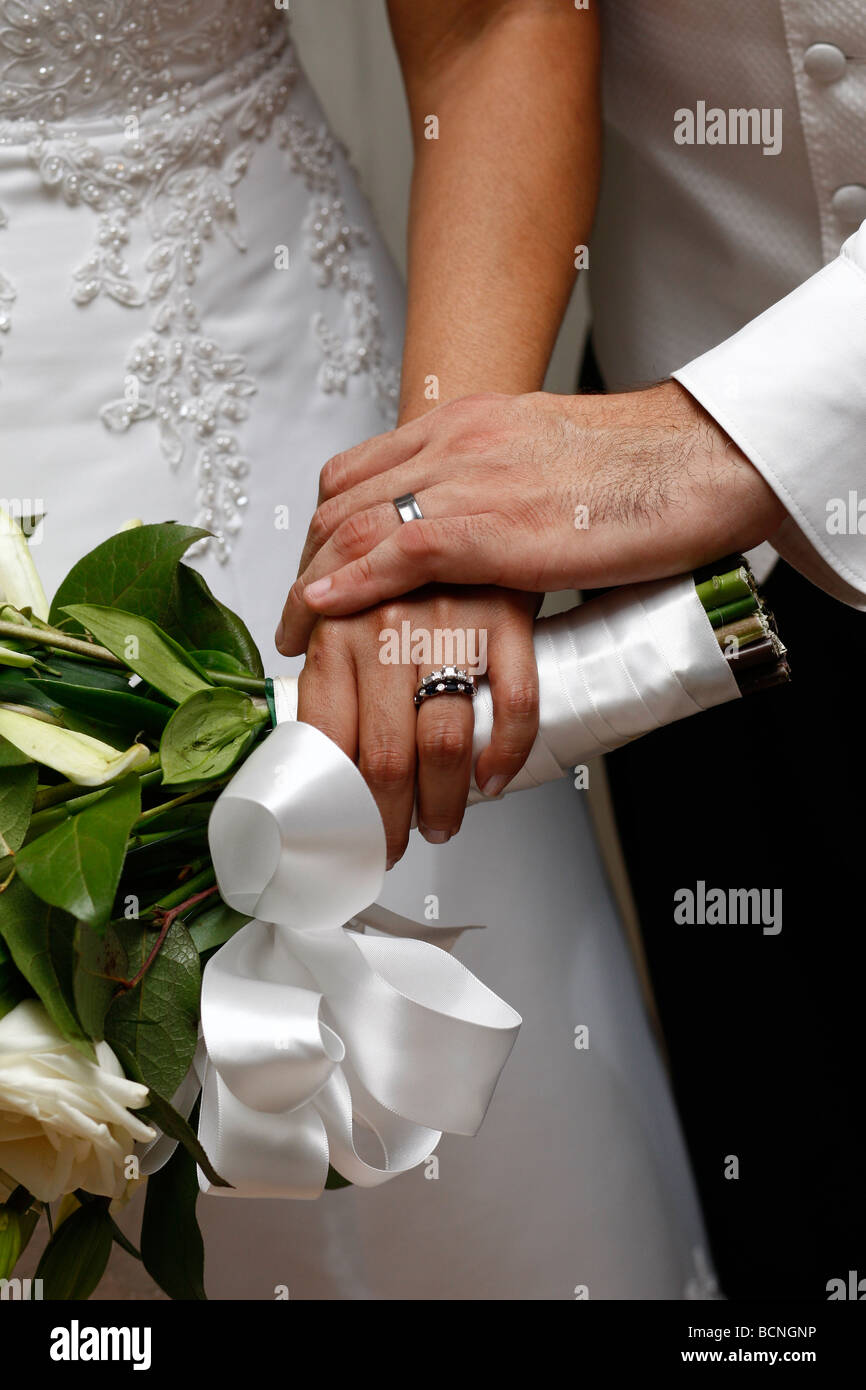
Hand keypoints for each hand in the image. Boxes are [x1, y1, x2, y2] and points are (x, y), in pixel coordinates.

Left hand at [275, 383, 785, 644]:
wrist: (702, 457)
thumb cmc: (644, 468)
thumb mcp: (548, 461)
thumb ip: (503, 486)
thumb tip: (487, 534)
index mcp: (467, 423)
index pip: (360, 470)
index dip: (325, 524)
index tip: (314, 567)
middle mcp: (454, 441)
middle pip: (342, 500)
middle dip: (305, 559)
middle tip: (294, 611)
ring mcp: (468, 480)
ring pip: (353, 526)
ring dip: (311, 583)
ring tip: (297, 633)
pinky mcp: (492, 526)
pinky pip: (394, 555)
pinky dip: (348, 587)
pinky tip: (322, 614)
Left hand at [296, 587, 538, 866]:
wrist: (475, 490)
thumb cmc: (405, 559)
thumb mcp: (348, 598)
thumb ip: (323, 657)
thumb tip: (303, 731)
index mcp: (337, 628)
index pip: (328, 742)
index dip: (335, 805)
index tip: (341, 834)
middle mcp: (387, 626)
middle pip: (386, 757)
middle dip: (387, 822)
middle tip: (389, 847)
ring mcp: (449, 622)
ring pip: (446, 742)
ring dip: (444, 804)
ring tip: (440, 825)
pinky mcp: (506, 616)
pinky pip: (513, 706)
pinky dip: (504, 755)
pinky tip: (492, 781)